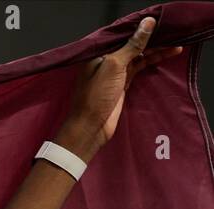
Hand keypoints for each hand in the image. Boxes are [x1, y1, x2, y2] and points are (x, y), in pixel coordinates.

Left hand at [57, 16, 182, 162]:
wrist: (91, 127)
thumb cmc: (96, 95)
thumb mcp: (114, 65)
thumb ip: (132, 45)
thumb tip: (147, 23)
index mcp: (98, 52)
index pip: (122, 34)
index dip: (139, 27)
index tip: (158, 21)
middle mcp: (105, 59)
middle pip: (131, 44)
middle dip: (151, 38)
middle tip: (172, 32)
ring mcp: (115, 72)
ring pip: (138, 55)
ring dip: (156, 50)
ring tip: (176, 44)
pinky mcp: (122, 83)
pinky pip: (140, 67)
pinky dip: (152, 61)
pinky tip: (166, 55)